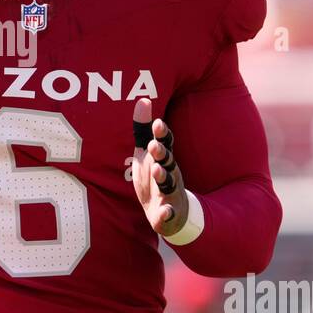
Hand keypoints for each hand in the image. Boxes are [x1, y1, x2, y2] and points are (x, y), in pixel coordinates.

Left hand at [131, 98, 187, 238]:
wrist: (166, 212)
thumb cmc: (154, 176)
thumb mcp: (145, 153)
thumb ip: (142, 129)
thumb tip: (143, 99)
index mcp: (163, 159)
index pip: (164, 144)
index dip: (162, 134)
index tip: (158, 123)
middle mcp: (169, 173)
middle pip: (167, 161)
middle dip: (162, 153)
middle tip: (154, 145)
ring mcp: (170, 192)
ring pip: (168, 184)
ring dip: (163, 176)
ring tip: (157, 170)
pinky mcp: (168, 212)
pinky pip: (168, 213)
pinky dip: (167, 213)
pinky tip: (165, 212)